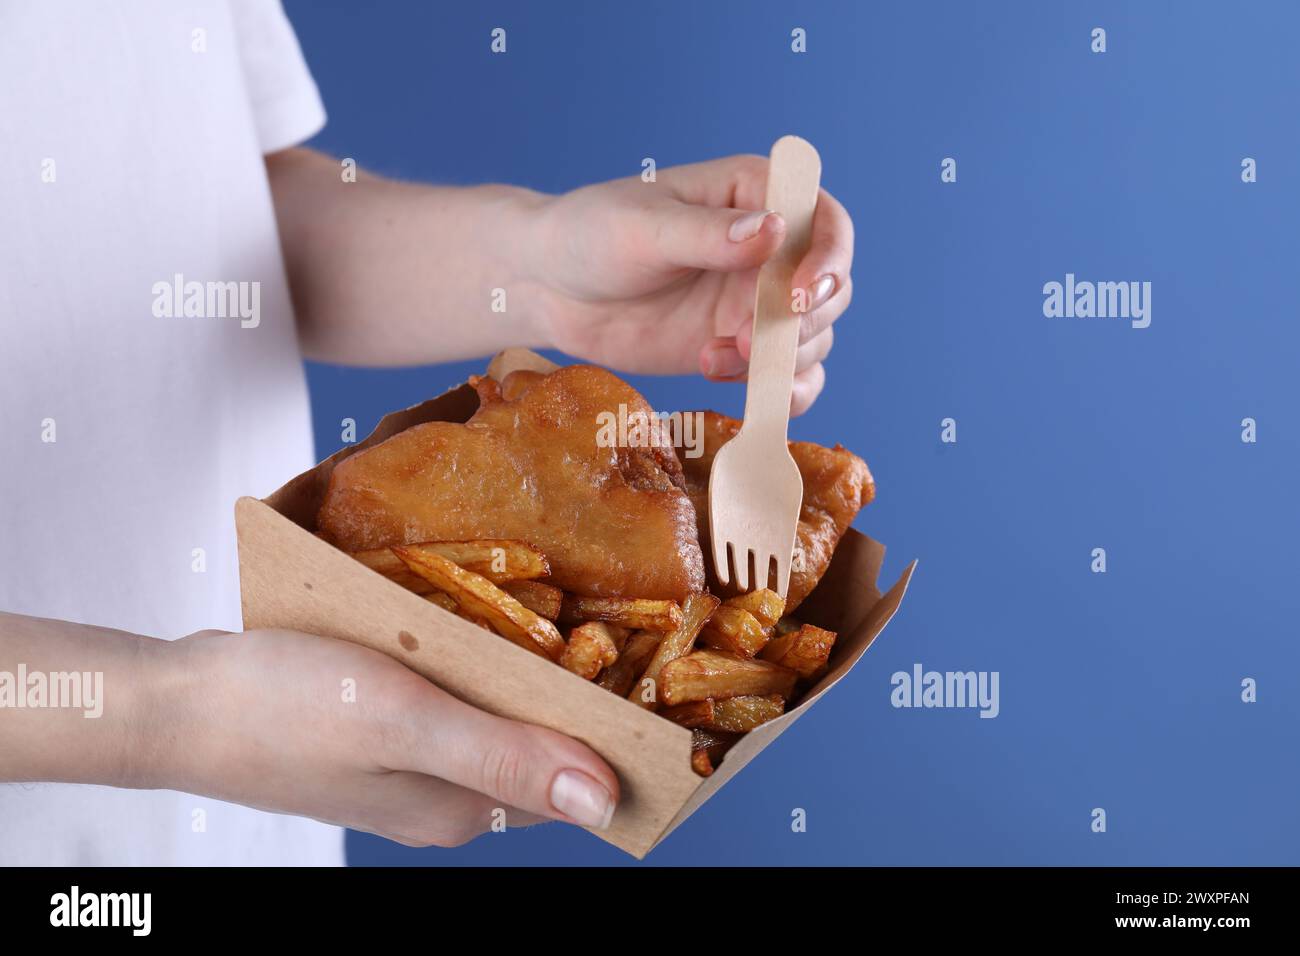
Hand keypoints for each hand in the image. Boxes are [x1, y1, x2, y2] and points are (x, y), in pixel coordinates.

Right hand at [150, 629, 618, 846]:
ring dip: (533, 667)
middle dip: (586, 690)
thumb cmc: (284, 709)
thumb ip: (504, 758)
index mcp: (462, 808)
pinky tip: (487, 610)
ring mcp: (414, 759)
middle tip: (628, 611)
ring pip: (501, 711)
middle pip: (542, 740)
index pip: (573, 777)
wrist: (176, 698)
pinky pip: (457, 692)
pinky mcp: (384, 725)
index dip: (624, 733)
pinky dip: (481, 657)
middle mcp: (447, 793)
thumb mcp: (404, 723)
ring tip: (571, 600)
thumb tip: (605, 800)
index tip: (666, 674)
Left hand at [526, 154, 853, 414]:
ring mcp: (755, 301)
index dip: (827, 260)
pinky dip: (784, 392)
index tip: (797, 296)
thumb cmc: (590, 236)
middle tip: (748, 341)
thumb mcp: (643, 229)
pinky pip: (787, 376)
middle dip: (804, 322)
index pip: (823, 222)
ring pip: (813, 337)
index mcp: (754, 194)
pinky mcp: (739, 348)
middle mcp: (768, 248)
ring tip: (715, 359)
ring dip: (782, 359)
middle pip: (830, 288)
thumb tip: (774, 231)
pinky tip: (755, 397)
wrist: (549, 288)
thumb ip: (707, 234)